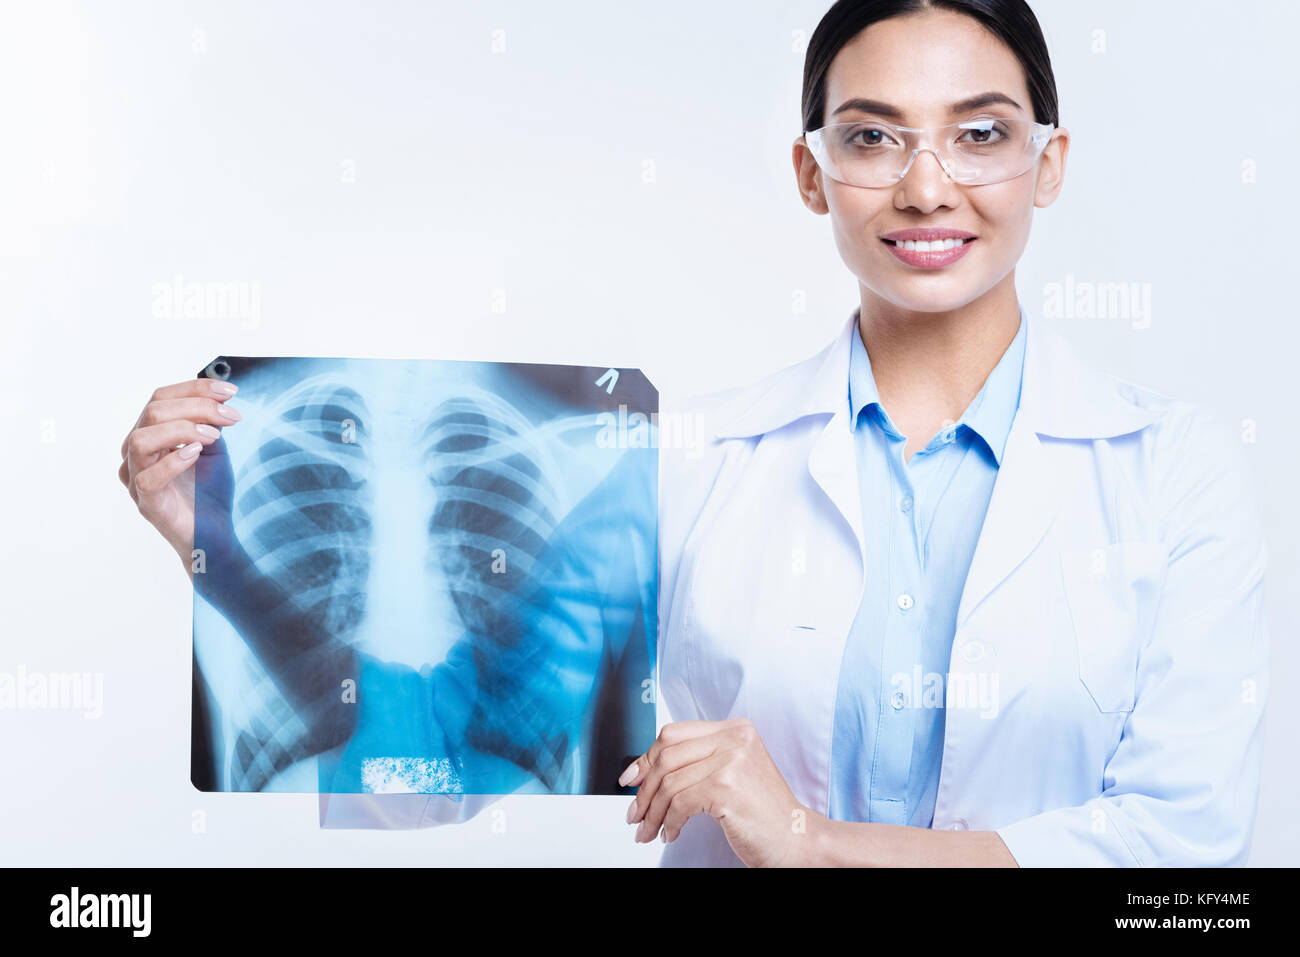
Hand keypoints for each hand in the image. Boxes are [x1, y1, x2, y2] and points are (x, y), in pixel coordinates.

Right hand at [119, 377, 240, 571]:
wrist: (215, 535)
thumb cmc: (209, 492)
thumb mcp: (213, 448)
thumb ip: (209, 422)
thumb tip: (218, 394)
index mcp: (149, 436)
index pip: (160, 398)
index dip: (195, 389)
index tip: (231, 392)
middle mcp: (135, 454)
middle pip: (153, 412)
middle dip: (197, 407)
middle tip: (230, 417)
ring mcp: (136, 478)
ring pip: (142, 439)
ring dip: (182, 429)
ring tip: (213, 436)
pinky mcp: (146, 503)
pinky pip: (148, 477)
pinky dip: (173, 460)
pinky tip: (196, 453)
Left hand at [620, 718, 814, 866]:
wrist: (797, 839)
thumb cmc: (764, 813)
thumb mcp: (731, 774)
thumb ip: (697, 762)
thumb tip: (643, 771)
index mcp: (735, 729)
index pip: (674, 733)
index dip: (645, 757)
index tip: (630, 779)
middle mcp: (735, 738)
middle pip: (666, 756)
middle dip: (644, 790)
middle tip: (635, 814)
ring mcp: (732, 760)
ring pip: (669, 783)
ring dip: (653, 813)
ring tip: (649, 831)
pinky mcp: (727, 787)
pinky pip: (679, 804)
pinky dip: (668, 823)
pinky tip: (671, 834)